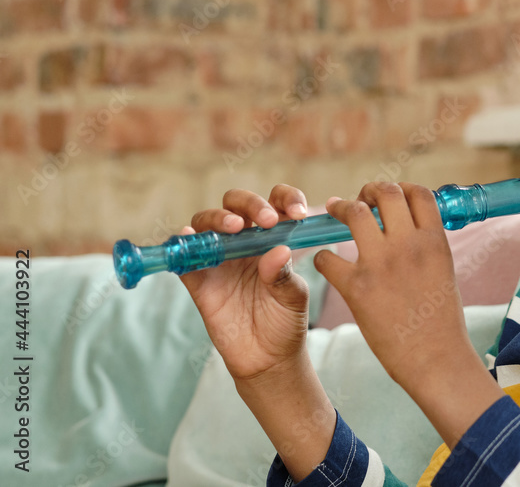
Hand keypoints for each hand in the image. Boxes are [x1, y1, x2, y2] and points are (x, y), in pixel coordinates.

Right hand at [180, 185, 311, 382]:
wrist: (268, 359)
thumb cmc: (285, 321)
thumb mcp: (294, 298)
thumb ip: (285, 276)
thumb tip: (277, 252)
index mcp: (272, 239)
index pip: (276, 204)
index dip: (285, 198)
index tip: (298, 213)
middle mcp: (243, 242)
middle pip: (237, 205)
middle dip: (250, 204)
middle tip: (267, 221)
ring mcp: (218, 259)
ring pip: (207, 223)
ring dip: (218, 218)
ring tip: (235, 228)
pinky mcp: (198, 280)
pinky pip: (183, 257)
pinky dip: (183, 244)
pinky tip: (189, 238)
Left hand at [314, 182, 503, 446]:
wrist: (435, 359)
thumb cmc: (441, 321)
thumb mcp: (444, 272)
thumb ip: (427, 245)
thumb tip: (411, 227)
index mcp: (435, 241)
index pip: (419, 193)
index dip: (402, 188)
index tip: (390, 195)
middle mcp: (409, 245)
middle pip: (385, 193)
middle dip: (369, 191)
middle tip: (360, 200)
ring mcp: (381, 264)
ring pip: (354, 212)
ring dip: (341, 208)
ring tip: (335, 212)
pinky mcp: (356, 288)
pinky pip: (327, 258)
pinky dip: (323, 257)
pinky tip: (327, 263)